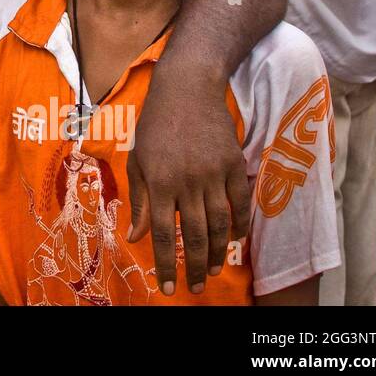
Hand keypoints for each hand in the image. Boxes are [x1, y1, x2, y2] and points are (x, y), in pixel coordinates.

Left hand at [127, 65, 250, 296]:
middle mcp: (187, 181)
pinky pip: (241, 203)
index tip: (169, 288)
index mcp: (158, 181)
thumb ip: (138, 200)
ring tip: (213, 270)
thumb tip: (134, 236)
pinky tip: (233, 241)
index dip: (165, 264)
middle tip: (194, 287)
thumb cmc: (155, 124)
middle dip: (194, 267)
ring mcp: (214, 173)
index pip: (160, 232)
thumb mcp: (138, 160)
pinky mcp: (236, 165)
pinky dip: (239, 226)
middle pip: (194, 235)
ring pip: (220, 224)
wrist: (187, 88)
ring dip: (217, 253)